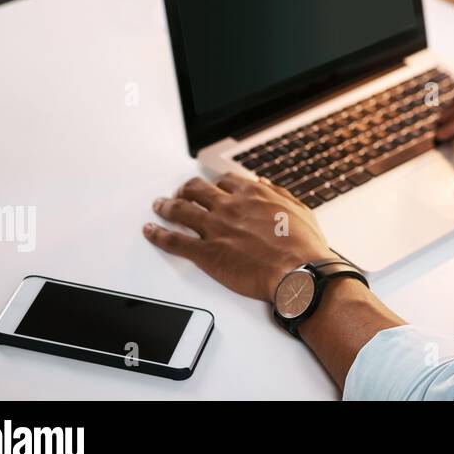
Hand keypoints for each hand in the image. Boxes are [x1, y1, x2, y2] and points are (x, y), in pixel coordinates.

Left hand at [144, 173, 333, 301]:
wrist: (299, 272)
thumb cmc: (303, 247)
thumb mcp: (300, 210)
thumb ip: (280, 195)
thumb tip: (266, 185)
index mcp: (253, 195)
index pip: (225, 181)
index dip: (216, 184)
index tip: (213, 187)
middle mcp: (230, 206)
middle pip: (197, 189)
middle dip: (186, 190)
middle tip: (180, 193)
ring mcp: (215, 228)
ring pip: (180, 209)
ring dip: (166, 206)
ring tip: (159, 205)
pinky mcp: (206, 253)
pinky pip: (174, 240)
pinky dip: (158, 234)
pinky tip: (150, 231)